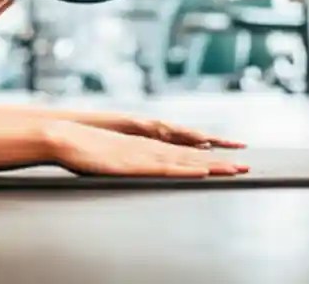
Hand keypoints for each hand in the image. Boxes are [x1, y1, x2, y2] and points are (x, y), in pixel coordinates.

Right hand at [46, 121, 249, 177]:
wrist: (63, 137)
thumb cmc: (82, 149)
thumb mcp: (112, 157)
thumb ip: (127, 159)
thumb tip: (137, 165)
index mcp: (146, 146)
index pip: (183, 152)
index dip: (206, 156)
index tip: (228, 160)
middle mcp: (149, 147)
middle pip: (191, 155)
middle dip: (219, 160)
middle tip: (245, 166)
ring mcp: (143, 153)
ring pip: (184, 161)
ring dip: (210, 165)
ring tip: (234, 169)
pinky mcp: (133, 162)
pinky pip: (164, 167)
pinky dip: (184, 169)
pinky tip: (200, 172)